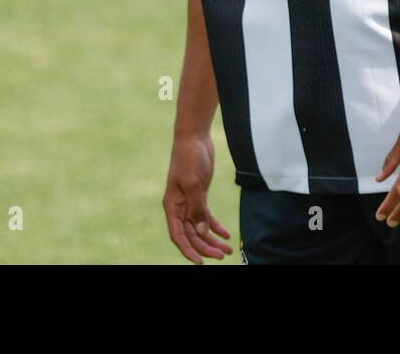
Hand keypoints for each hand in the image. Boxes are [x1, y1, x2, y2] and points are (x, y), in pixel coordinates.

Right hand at [163, 131, 233, 262]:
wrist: (194, 138)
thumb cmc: (189, 158)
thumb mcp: (193, 183)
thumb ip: (197, 208)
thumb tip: (201, 232)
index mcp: (172, 206)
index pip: (178, 235)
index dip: (188, 250)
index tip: (200, 262)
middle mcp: (179, 207)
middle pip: (191, 234)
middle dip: (206, 247)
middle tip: (223, 255)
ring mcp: (189, 202)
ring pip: (200, 228)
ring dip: (213, 240)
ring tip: (227, 249)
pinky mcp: (199, 195)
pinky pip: (206, 216)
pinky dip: (216, 226)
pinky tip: (226, 234)